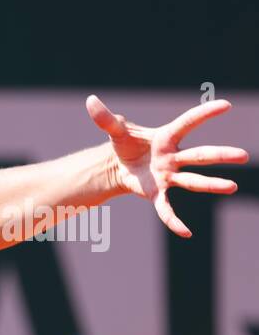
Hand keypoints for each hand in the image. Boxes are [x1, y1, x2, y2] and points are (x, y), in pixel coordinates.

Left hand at [87, 95, 248, 237]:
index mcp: (166, 138)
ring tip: (232, 186)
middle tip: (243, 155)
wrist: (117, 165)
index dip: (205, 114)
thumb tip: (90, 101)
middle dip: (221, 155)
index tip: (226, 105)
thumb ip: (105, 118)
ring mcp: (168, 176)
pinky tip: (185, 232)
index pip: (188, 123)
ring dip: (212, 184)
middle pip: (200, 155)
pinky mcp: (157, 193)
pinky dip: (174, 221)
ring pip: (194, 180)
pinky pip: (167, 209)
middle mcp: (173, 157)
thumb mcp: (115, 131)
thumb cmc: (125, 144)